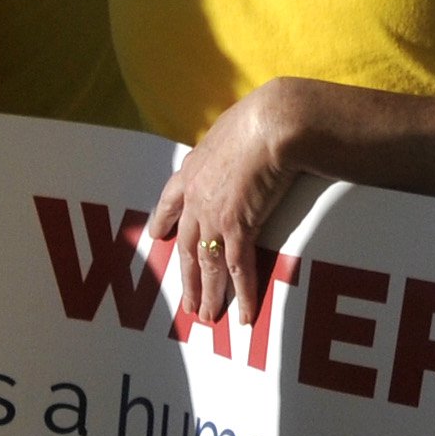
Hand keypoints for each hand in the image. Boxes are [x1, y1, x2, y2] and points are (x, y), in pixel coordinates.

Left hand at [150, 80, 313, 332]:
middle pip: (187, 246)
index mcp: (192, 170)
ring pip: (207, 265)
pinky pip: (238, 270)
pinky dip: (242, 295)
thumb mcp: (234, 128)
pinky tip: (243, 315)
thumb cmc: (262, 118)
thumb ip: (229, 144)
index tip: (159, 237)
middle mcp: (196, 198)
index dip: (163, 221)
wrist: (275, 123)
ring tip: (207, 317)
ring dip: (209, 294)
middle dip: (187, 277)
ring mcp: (214, 216)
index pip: (170, 201)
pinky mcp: (237, 228)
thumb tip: (243, 143)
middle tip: (187, 302)